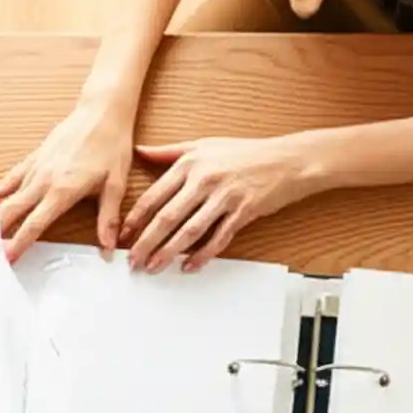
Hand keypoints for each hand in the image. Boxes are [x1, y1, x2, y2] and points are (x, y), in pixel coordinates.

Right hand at [0, 104, 132, 262]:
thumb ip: (108, 217)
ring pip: (8, 196)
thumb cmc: (111, 145)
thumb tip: (109, 246)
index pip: (35, 224)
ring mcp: (36, 168)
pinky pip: (12, 176)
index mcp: (62, 190)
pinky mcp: (35, 157)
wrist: (102, 111)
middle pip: (11, 211)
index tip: (7, 258)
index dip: (19, 243)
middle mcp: (44, 180)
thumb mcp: (116, 184)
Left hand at [123, 136, 323, 272]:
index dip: (136, 218)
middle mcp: (205, 179)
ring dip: (169, 252)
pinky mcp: (244, 211)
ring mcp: (225, 196)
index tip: (124, 235)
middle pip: (168, 217)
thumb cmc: (244, 153)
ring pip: (190, 230)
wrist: (288, 159)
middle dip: (146, 242)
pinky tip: (190, 266)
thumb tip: (139, 150)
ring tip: (154, 267)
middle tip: (133, 260)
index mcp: (190, 164)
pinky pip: (219, 237)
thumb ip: (169, 152)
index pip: (155, 195)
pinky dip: (203, 254)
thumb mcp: (203, 145)